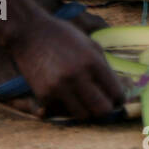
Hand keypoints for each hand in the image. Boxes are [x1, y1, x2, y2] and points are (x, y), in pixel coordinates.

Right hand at [8, 12, 126, 120]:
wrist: (29, 32)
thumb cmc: (63, 36)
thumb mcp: (90, 44)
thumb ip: (104, 66)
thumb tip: (119, 87)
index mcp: (92, 61)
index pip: (116, 92)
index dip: (119, 98)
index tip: (118, 99)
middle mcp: (77, 76)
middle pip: (102, 110)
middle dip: (106, 108)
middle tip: (105, 103)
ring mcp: (59, 88)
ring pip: (83, 115)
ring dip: (87, 110)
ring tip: (86, 100)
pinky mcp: (44, 96)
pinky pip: (63, 111)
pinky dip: (68, 107)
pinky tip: (68, 95)